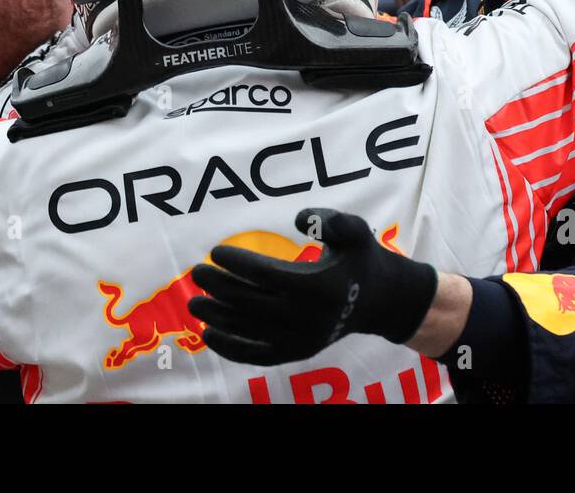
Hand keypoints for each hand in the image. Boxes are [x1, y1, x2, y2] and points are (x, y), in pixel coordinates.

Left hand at [188, 208, 437, 366]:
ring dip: (217, 318)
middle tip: (196, 272)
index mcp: (320, 286)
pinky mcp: (298, 352)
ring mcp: (302, 340)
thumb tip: (299, 219)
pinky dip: (231, 348)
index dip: (238, 264)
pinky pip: (258, 355)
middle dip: (220, 288)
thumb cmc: (362, 259)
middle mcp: (309, 318)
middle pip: (252, 303)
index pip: (267, 276)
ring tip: (193, 302)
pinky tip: (209, 335)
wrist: (381, 300)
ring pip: (250, 331)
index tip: (215, 252)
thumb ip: (331, 220)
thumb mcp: (356, 231)